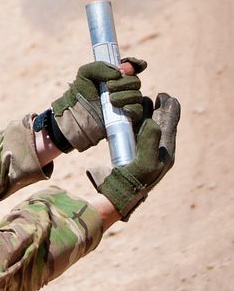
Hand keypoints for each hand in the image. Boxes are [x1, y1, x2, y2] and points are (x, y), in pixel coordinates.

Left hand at [50, 58, 146, 151]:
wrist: (78, 116)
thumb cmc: (81, 94)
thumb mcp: (85, 74)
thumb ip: (100, 67)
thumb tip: (119, 73)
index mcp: (116, 76)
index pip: (133, 67)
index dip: (136, 64)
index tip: (136, 65)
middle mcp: (124, 89)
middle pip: (136, 81)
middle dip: (123, 82)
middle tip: (108, 87)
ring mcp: (127, 103)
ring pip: (137, 95)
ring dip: (124, 96)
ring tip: (110, 100)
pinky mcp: (129, 118)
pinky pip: (139, 110)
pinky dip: (133, 108)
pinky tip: (124, 109)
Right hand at [86, 93, 180, 219]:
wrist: (119, 194)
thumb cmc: (134, 179)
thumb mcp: (145, 162)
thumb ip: (150, 140)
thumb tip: (152, 121)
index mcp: (165, 151)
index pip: (171, 124)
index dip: (170, 109)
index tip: (167, 97)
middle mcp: (157, 149)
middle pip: (161, 122)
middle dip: (159, 108)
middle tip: (158, 96)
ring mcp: (145, 150)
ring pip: (148, 126)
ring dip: (146, 113)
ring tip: (143, 101)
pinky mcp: (133, 152)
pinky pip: (137, 133)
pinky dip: (135, 122)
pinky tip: (129, 115)